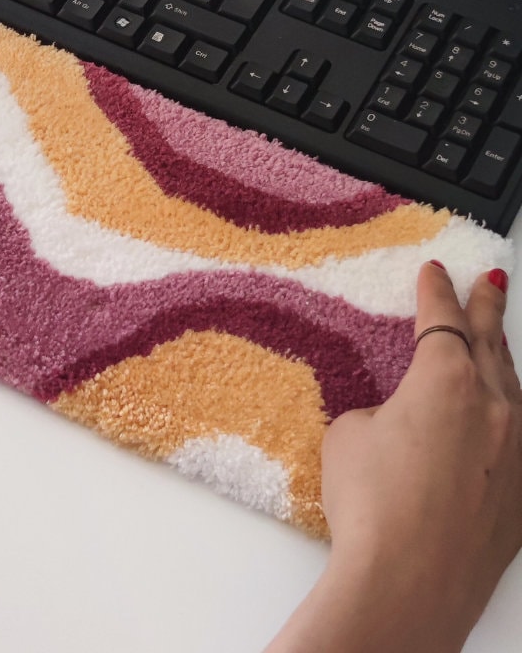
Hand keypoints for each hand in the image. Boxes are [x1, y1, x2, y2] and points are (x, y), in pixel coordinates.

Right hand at [266, 261, 521, 652]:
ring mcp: (515, 456)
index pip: (443, 319)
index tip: (437, 272)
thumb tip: (395, 422)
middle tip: (490, 283)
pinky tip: (498, 421)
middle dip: (488, 309)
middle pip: (492, 344)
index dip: (437, 291)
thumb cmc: (372, 504)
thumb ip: (379, 414)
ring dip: (502, 359)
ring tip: (497, 342)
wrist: (408, 583)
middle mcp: (491, 409)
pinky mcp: (519, 500)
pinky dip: (507, 417)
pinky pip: (518, 441)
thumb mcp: (349, 436)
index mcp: (445, 381)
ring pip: (513, 390)